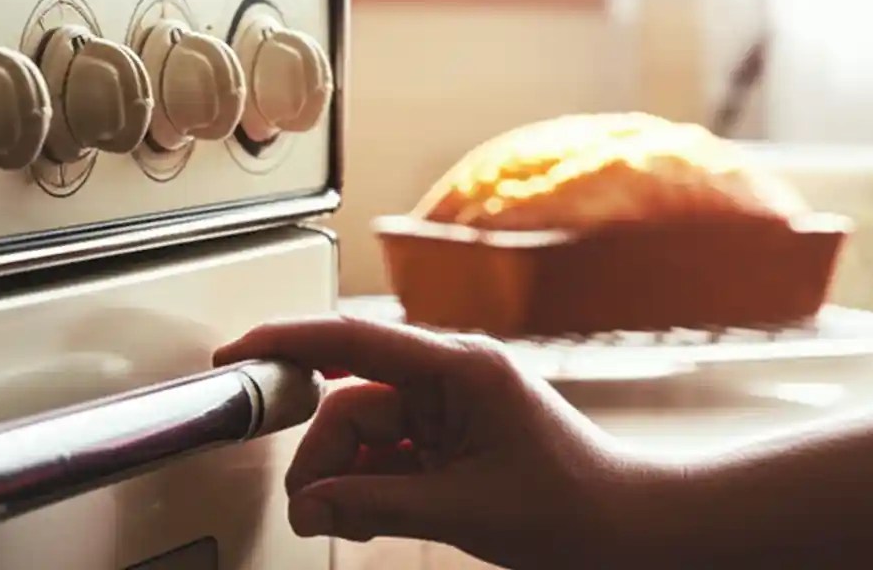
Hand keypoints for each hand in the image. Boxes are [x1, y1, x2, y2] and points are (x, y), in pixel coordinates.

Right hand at [213, 316, 660, 568]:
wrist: (632, 532)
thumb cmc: (578, 507)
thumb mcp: (465, 508)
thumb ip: (375, 503)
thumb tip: (308, 506)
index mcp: (458, 367)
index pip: (353, 340)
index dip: (287, 341)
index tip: (239, 352)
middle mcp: (449, 378)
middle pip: (351, 402)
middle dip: (324, 457)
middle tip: (311, 509)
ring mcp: (449, 409)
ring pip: (364, 433)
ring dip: (348, 479)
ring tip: (348, 522)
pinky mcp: (449, 439)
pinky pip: (388, 454)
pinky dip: (371, 487)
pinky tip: (372, 518)